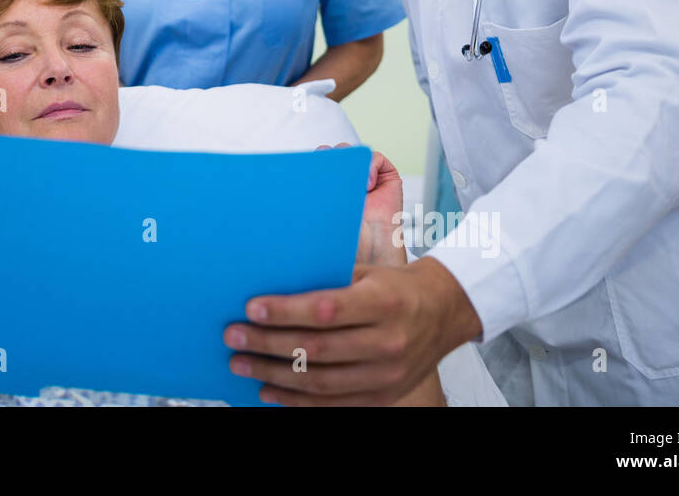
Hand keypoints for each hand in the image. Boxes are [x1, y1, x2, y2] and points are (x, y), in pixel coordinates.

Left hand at [226, 151, 473, 404]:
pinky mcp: (383, 397)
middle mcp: (388, 342)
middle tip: (234, 337)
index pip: (326, 309)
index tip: (251, 308)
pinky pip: (333, 403)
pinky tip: (270, 389)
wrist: (444, 313)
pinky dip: (297, 400)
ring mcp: (387, 375)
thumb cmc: (398, 288)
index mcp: (384, 303)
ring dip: (273, 374)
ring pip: (320, 381)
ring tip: (241, 363)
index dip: (285, 311)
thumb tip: (274, 287)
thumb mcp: (367, 274)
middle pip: (317, 348)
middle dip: (268, 344)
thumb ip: (327, 283)